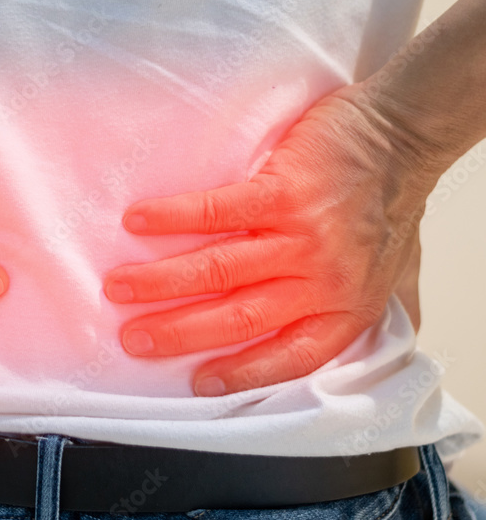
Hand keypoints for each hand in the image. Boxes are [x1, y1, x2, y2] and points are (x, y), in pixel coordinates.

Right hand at [102, 84, 435, 395]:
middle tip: (132, 338)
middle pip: (237, 318)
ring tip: (118, 287)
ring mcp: (301, 238)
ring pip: (218, 270)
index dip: (241, 373)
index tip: (197, 382)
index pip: (290, 355)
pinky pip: (216, 212)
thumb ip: (343, 308)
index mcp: (343, 307)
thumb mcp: (381, 274)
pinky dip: (172, 218)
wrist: (401, 137)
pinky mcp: (283, 193)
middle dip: (177, 333)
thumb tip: (317, 342)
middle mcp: (321, 280)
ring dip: (160, 281)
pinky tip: (137, 222)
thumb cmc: (383, 205)